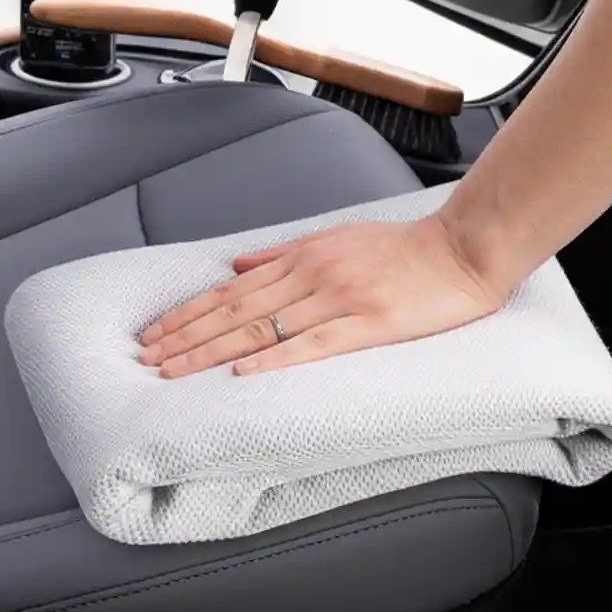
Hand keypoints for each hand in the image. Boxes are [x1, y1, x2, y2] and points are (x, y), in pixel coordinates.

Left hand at [138, 216, 507, 378]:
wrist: (464, 248)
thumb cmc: (404, 248)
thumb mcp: (336, 238)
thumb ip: (283, 254)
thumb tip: (236, 267)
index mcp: (302, 257)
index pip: (230, 290)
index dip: (188, 313)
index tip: (155, 333)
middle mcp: (311, 276)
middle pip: (234, 310)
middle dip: (185, 335)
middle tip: (147, 357)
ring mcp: (338, 299)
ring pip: (261, 328)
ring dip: (211, 350)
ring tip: (174, 370)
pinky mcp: (368, 324)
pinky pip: (312, 344)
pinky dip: (274, 358)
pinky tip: (241, 373)